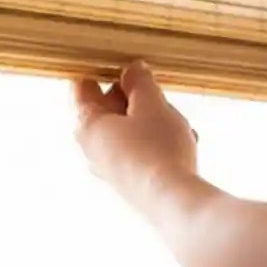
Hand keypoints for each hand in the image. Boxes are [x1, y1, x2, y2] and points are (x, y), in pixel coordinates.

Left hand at [73, 61, 197, 197]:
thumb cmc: (157, 148)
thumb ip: (140, 82)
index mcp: (87, 124)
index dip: (103, 70)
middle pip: (106, 109)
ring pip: (128, 130)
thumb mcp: (152, 104)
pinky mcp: (129, 183)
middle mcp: (91, 148)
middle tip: (157, 92)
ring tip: (177, 121)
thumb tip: (132, 69)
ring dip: (151, 120)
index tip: (126, 63)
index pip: (83, 87)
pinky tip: (183, 141)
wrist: (173, 202)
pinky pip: (140, 151)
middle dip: (133, 97)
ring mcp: (109, 168)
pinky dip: (158, 142)